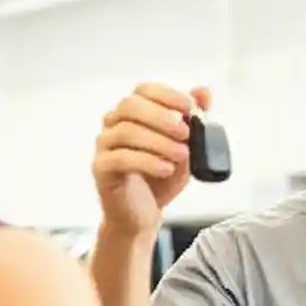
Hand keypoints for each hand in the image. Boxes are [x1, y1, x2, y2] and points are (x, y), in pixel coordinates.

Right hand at [93, 83, 211, 236]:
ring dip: (159, 142)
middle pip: (130, 106)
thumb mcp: (186, 147)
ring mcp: (104, 145)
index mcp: (133, 113)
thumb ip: (194, 120)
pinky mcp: (101, 168)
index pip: (144, 90)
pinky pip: (120, 158)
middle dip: (161, 116)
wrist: (143, 214)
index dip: (167, 95)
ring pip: (126, 131)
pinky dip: (147, 161)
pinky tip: (166, 169)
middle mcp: (114, 124)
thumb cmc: (161, 177)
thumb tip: (204, 92)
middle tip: (185, 133)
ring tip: (182, 155)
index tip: (190, 107)